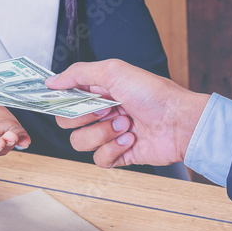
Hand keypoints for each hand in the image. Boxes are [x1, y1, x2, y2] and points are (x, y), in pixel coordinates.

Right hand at [45, 59, 208, 167]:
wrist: (180, 123)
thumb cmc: (154, 94)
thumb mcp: (115, 71)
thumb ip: (79, 73)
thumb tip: (52, 81)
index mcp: (100, 90)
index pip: (66, 97)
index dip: (62, 100)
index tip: (63, 100)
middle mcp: (103, 112)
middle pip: (67, 122)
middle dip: (84, 117)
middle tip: (107, 110)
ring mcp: (110, 134)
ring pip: (80, 142)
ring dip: (102, 134)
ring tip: (125, 126)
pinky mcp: (120, 155)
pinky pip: (99, 160)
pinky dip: (113, 150)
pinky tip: (130, 140)